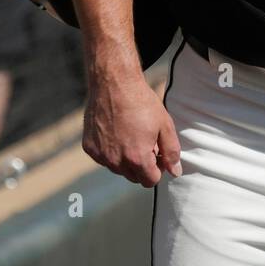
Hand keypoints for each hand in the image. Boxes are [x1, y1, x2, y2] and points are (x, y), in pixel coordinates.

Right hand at [83, 69, 181, 187]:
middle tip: (146, 144)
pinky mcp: (89, 147)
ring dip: (126, 160)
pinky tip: (116, 133)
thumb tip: (175, 172)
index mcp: (137, 159)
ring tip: (131, 137)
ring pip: (118, 169)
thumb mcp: (165, 126)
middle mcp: (116, 161)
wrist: (114, 84)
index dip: (158, 168)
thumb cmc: (142, 103)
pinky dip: (111, 151)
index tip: (158, 154)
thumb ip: (172, 152)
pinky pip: (103, 158)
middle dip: (142, 166)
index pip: (150, 181)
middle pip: (134, 177)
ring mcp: (100, 155)